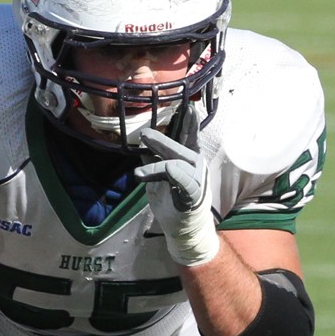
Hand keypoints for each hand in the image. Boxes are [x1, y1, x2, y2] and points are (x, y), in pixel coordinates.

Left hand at [135, 107, 219, 268]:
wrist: (182, 228)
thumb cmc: (173, 199)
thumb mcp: (158, 176)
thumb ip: (152, 158)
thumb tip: (141, 142)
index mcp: (189, 158)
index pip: (189, 135)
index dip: (189, 122)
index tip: (189, 107)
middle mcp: (196, 165)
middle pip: (180, 146)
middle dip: (161, 140)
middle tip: (144, 136)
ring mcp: (197, 178)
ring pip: (175, 162)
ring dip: (155, 167)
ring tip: (137, 175)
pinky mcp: (192, 193)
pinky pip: (181, 180)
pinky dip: (170, 175)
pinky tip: (163, 172)